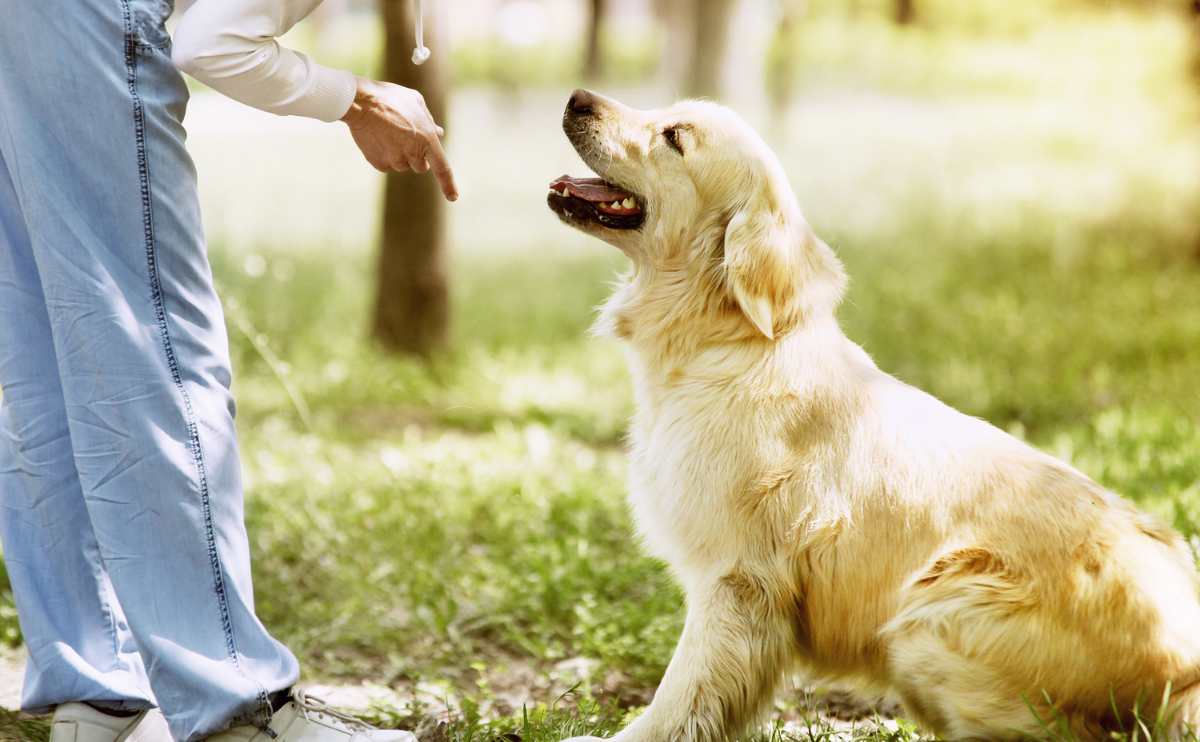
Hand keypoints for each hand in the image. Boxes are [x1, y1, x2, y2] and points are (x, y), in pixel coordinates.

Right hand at [341, 77, 457, 200]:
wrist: (359, 102)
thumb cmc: (389, 97)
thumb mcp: (415, 102)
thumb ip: (429, 121)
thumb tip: (439, 133)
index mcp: (427, 139)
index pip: (442, 168)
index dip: (448, 185)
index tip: (453, 197)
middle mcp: (413, 154)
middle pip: (421, 166)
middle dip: (417, 156)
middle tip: (405, 137)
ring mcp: (395, 161)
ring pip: (403, 165)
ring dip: (399, 154)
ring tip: (388, 132)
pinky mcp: (379, 164)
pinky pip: (387, 165)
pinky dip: (385, 155)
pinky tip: (378, 138)